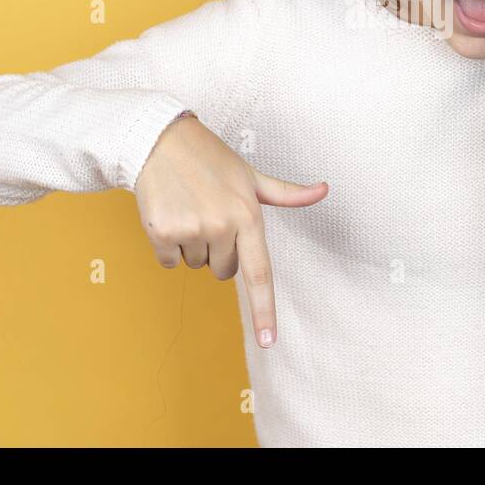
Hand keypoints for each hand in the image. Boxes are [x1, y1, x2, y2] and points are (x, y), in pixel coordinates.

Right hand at [133, 113, 328, 348]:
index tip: (269, 342)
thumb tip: (324, 190)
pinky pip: (169, 262)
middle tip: (210, 214)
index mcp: (249, 216)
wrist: (160, 141)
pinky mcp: (162, 232)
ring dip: (192, 246)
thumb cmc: (212, 160)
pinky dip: (168, 247)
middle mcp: (222, 226)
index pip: (259, 273)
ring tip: (190, 209)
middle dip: (219, 251)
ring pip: (196, 266)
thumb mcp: (251, 176)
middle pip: (223, 271)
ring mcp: (191, 231)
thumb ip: (286, 193)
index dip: (264, 310)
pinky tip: (170, 214)